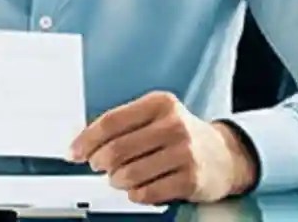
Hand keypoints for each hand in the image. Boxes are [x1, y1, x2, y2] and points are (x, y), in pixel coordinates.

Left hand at [67, 91, 257, 203]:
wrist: (224, 155)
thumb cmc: (181, 136)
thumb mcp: (156, 117)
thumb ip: (122, 125)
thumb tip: (81, 142)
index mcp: (160, 104)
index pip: (111, 122)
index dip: (86, 140)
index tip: (73, 152)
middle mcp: (174, 125)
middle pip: (116, 150)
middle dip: (99, 163)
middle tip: (99, 166)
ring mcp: (184, 153)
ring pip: (128, 175)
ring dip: (117, 181)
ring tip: (122, 177)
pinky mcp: (190, 179)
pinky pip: (146, 193)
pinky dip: (136, 194)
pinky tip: (141, 187)